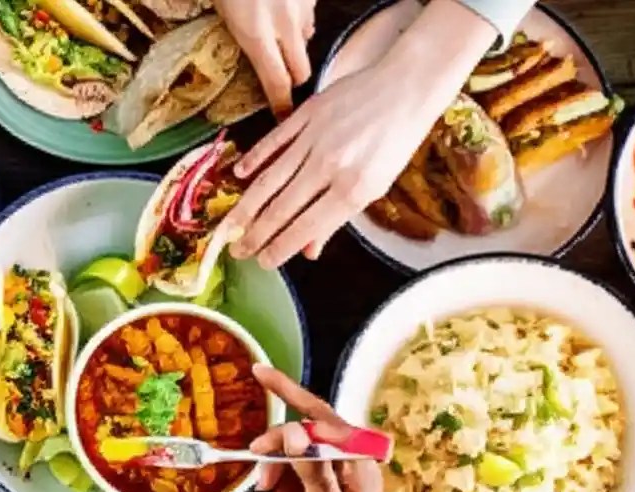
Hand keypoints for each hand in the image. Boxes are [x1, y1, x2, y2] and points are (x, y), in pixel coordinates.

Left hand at [215, 0, 315, 114]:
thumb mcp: (214, 2)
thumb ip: (214, 29)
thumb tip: (188, 41)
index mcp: (255, 31)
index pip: (276, 82)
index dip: (280, 104)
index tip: (281, 117)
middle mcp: (286, 23)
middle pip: (302, 71)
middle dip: (292, 79)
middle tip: (276, 74)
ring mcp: (303, 6)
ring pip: (307, 40)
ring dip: (295, 44)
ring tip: (275, 30)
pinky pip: (309, 14)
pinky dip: (298, 16)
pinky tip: (281, 5)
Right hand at [224, 57, 445, 267]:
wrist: (405, 87)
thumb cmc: (395, 140)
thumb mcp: (375, 185)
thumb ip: (338, 217)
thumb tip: (309, 250)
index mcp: (353, 189)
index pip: (306, 227)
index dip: (280, 248)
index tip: (263, 262)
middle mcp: (330, 166)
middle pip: (282, 208)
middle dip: (255, 235)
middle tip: (237, 252)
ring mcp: (315, 139)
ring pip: (271, 179)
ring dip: (246, 208)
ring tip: (229, 228)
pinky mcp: (306, 115)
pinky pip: (273, 141)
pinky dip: (254, 159)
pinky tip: (239, 176)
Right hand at [250, 365, 382, 491]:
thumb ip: (310, 466)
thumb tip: (294, 431)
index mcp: (358, 463)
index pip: (322, 416)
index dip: (290, 392)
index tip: (261, 373)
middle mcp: (350, 466)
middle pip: (304, 436)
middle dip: (276, 450)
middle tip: (256, 462)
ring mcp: (335, 480)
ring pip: (293, 458)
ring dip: (275, 478)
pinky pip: (292, 480)